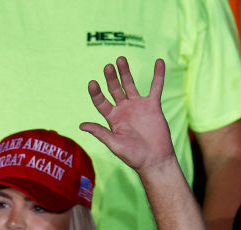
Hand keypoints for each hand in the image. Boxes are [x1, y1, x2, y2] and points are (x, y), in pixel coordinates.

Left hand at [79, 57, 176, 173]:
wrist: (155, 160)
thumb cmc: (133, 156)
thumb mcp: (114, 144)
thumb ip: (100, 132)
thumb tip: (81, 125)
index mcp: (112, 118)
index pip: (101, 102)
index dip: (96, 93)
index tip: (92, 83)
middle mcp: (123, 109)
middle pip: (114, 89)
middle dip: (111, 78)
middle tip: (107, 66)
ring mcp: (138, 106)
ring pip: (130, 84)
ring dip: (125, 72)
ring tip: (120, 59)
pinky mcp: (153, 106)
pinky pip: (156, 87)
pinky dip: (158, 74)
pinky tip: (159, 62)